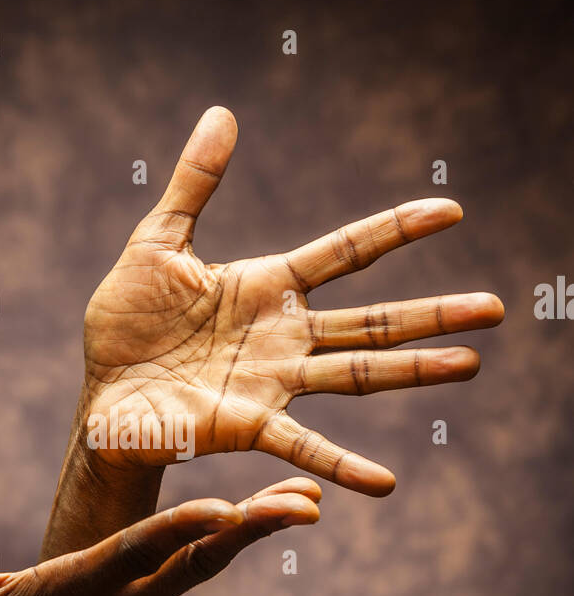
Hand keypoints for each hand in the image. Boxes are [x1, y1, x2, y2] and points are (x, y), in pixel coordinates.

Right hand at [0, 480, 320, 595]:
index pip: (130, 557)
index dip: (178, 533)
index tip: (230, 508)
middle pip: (192, 566)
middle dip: (250, 534)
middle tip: (310, 502)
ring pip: (199, 570)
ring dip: (252, 535)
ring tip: (308, 499)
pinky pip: (186, 576)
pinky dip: (223, 546)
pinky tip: (253, 520)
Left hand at [83, 107, 503, 494]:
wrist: (99, 393)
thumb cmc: (127, 323)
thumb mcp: (158, 243)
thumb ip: (195, 184)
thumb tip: (223, 112)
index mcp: (267, 288)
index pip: (345, 253)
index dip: (396, 231)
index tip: (451, 210)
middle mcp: (283, 337)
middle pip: (373, 322)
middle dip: (434, 315)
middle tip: (497, 309)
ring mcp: (272, 383)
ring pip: (356, 374)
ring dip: (413, 371)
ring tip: (470, 365)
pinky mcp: (247, 426)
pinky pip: (301, 446)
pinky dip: (341, 467)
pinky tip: (384, 483)